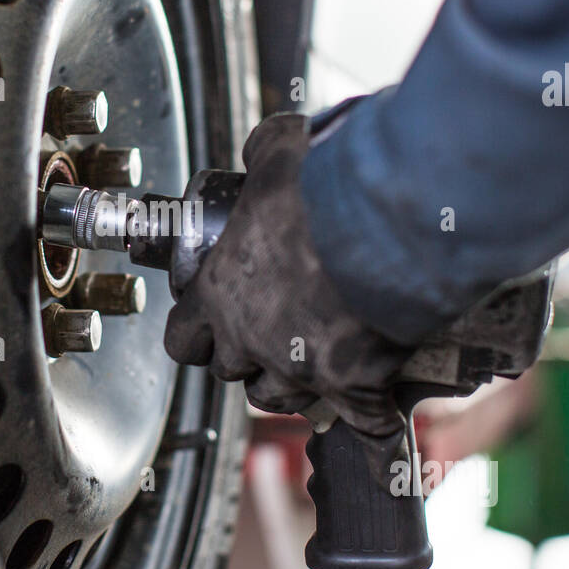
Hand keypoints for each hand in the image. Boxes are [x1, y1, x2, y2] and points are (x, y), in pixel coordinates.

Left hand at [163, 113, 411, 442]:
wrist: (386, 224)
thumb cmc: (324, 189)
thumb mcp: (280, 152)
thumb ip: (263, 153)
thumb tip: (266, 145)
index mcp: (222, 292)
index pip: (183, 339)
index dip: (197, 334)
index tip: (212, 326)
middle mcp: (252, 339)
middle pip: (233, 372)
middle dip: (249, 357)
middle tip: (274, 333)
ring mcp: (303, 369)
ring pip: (282, 399)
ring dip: (296, 385)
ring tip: (316, 365)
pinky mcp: (355, 386)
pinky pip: (362, 424)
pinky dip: (373, 421)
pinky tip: (381, 417)